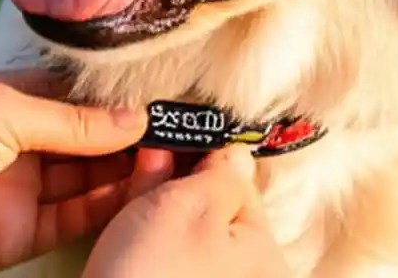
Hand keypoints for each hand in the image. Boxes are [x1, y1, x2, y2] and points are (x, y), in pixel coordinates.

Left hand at [0, 71, 174, 276]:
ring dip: (130, 172)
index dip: (123, 101)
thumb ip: (72, 122)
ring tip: (174, 160)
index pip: (81, 99)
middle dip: (135, 138)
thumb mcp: (0, 111)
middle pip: (91, 141)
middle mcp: (19, 143)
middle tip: (185, 135)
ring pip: (90, 181)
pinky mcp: (18, 234)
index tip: (170, 101)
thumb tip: (136, 120)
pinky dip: (109, 207)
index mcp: (9, 99)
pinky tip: (142, 191)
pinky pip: (74, 219)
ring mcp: (20, 189)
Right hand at [83, 146, 290, 277]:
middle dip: (181, 176)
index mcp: (268, 257)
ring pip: (186, 232)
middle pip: (214, 210)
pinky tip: (129, 209)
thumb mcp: (192, 205)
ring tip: (138, 167)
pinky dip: (148, 230)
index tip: (177, 134)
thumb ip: (222, 174)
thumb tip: (236, 155)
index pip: (243, 188)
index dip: (207, 156)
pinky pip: (166, 256)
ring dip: (160, 197)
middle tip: (152, 147)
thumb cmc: (155, 272)